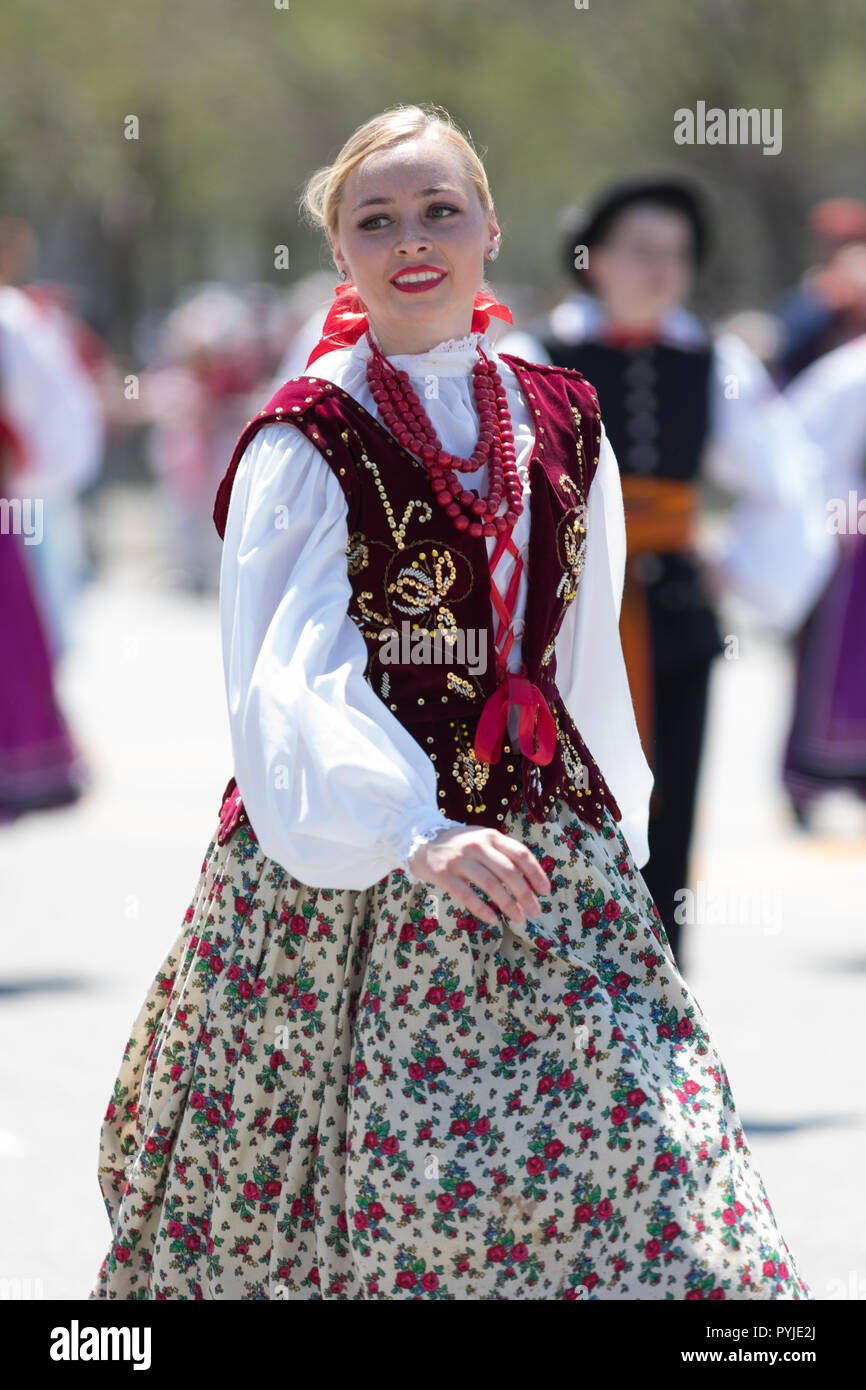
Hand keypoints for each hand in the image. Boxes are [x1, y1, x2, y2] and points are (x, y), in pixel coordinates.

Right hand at [408, 825, 550, 925]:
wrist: (420, 839)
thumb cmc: (459, 844)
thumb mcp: (482, 839)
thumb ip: (503, 853)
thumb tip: (530, 879)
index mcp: (491, 836)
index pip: (520, 853)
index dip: (536, 873)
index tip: (545, 891)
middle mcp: (477, 846)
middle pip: (508, 872)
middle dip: (525, 894)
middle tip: (535, 911)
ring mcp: (460, 860)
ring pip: (490, 885)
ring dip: (508, 904)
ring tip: (519, 919)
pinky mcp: (444, 875)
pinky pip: (467, 895)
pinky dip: (481, 909)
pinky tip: (492, 920)